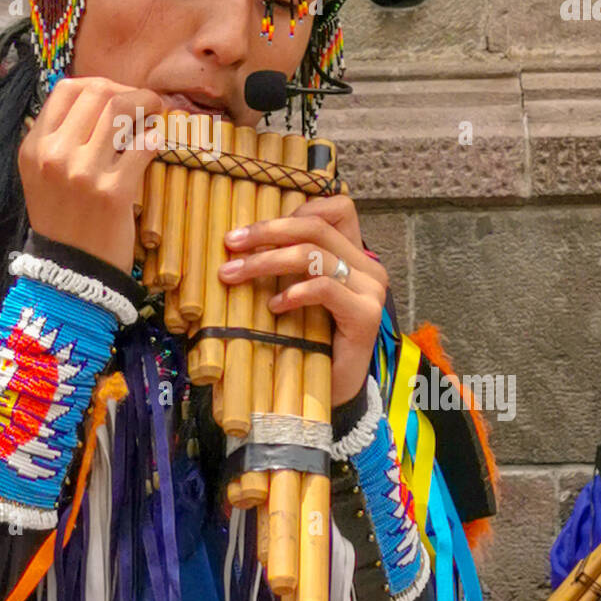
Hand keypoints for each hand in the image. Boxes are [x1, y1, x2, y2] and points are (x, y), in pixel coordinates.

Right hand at [19, 77, 165, 274]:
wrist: (72, 274)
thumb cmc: (64, 221)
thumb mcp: (43, 176)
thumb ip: (61, 138)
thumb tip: (100, 97)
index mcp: (34, 147)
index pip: (67, 89)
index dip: (100, 84)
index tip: (119, 96)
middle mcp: (53, 154)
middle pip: (98, 93)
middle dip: (129, 90)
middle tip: (146, 104)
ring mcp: (82, 173)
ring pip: (121, 110)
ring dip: (147, 105)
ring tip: (156, 115)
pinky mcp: (112, 192)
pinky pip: (143, 146)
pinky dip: (156, 138)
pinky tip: (157, 143)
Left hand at [218, 194, 388, 406]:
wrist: (332, 392)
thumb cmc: (308, 341)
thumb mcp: (294, 294)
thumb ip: (286, 265)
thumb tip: (240, 239)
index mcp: (352, 255)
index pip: (336, 208)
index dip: (294, 210)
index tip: (251, 231)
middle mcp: (367, 267)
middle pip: (316, 227)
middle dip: (266, 232)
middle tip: (230, 244)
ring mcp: (370, 290)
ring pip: (313, 254)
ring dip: (266, 261)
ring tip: (234, 275)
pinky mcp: (366, 315)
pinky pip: (325, 288)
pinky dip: (293, 291)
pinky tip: (274, 305)